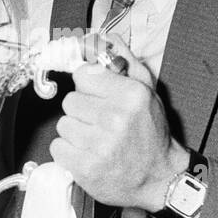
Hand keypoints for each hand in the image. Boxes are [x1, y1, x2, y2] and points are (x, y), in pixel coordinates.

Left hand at [50, 38, 189, 209]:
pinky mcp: (85, 167)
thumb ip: (125, 62)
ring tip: (96, 140)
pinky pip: (58, 147)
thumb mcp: (147, 92)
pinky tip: (89, 154)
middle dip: (82, 111)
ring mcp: (99, 144)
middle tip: (100, 123)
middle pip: (70, 101)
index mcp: (130, 95)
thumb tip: (105, 38)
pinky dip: (70, 152)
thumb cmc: (152, 135)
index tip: (96, 96)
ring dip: (76, 132)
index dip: (88, 87)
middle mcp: (114, 118)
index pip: (82, 75)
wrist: (159, 178)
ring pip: (63, 124)